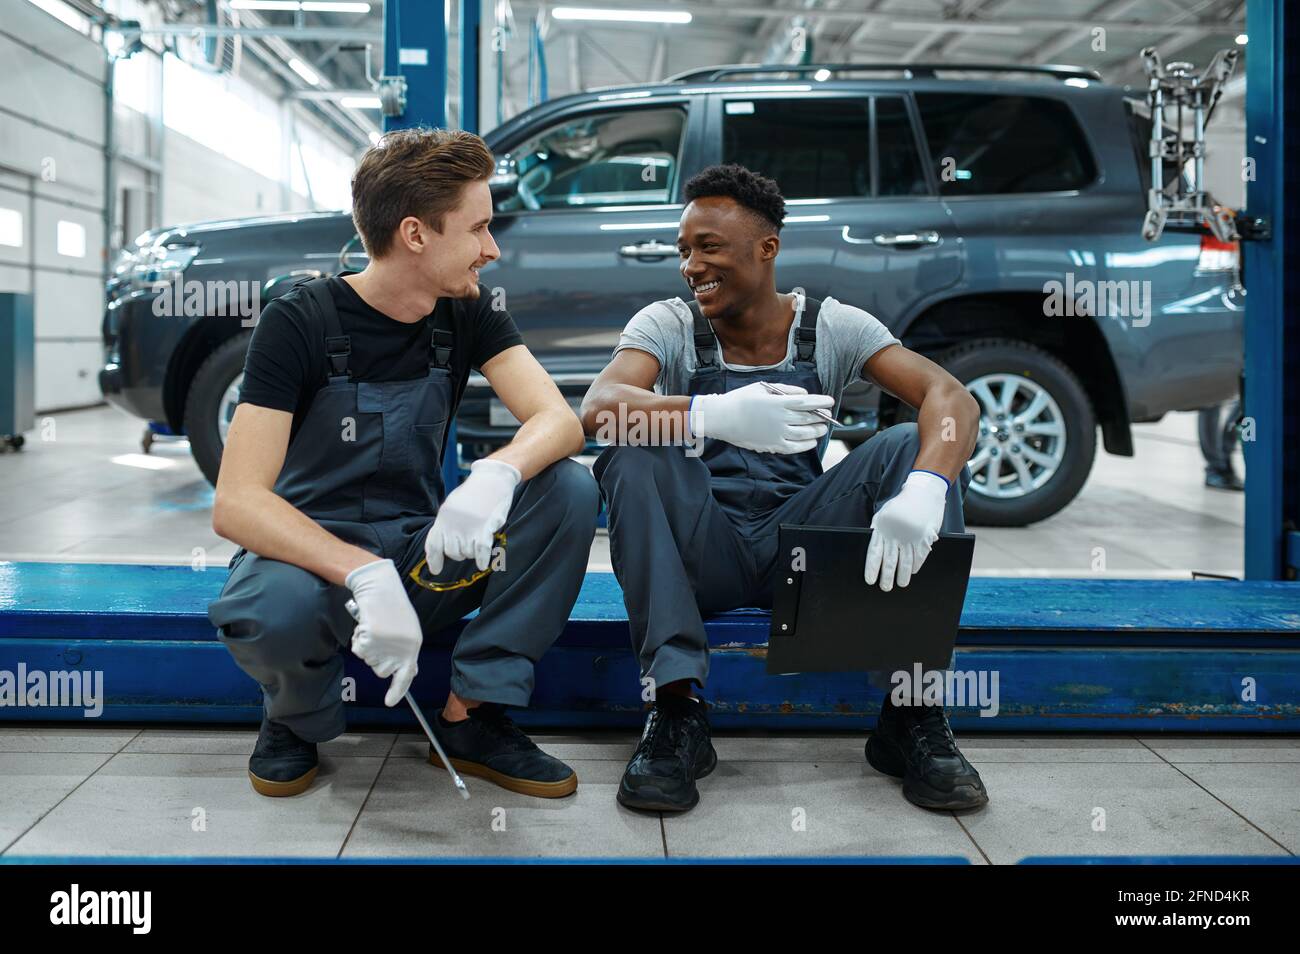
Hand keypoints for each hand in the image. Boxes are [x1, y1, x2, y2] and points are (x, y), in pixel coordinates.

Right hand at [345, 559, 421, 705]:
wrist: (380, 586)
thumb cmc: (392, 606)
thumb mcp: (407, 630)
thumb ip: (406, 651)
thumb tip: (410, 672)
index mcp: (414, 645)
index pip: (407, 675)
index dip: (398, 690)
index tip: (389, 702)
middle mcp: (402, 648)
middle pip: (381, 671)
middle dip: (376, 660)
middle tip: (378, 638)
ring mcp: (386, 644)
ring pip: (368, 660)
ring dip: (367, 647)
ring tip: (374, 627)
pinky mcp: (371, 638)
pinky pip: (358, 649)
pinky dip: (358, 639)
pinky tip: (366, 625)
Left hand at [425, 458, 520, 573]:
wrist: (492, 479)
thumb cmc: (473, 493)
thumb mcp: (452, 506)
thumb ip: (447, 524)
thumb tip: (442, 544)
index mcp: (443, 517)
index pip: (433, 544)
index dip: (433, 560)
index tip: (436, 570)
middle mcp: (453, 523)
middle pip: (452, 552)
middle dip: (459, 554)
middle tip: (466, 546)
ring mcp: (469, 526)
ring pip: (467, 553)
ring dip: (472, 553)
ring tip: (478, 541)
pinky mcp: (485, 527)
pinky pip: (480, 551)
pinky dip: (481, 559)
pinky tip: (482, 564)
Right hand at [689, 382, 831, 453]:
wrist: (722, 418)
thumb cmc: (741, 400)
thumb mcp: (762, 388)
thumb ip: (786, 390)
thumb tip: (804, 394)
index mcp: (778, 403)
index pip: (807, 403)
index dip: (821, 402)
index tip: (829, 401)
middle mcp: (780, 419)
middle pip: (808, 419)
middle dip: (821, 416)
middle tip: (828, 414)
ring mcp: (777, 434)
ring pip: (805, 434)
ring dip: (817, 431)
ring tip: (823, 428)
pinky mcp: (772, 445)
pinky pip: (795, 447)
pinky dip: (806, 445)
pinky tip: (812, 441)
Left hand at [864, 470, 949, 590]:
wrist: (923, 492)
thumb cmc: (902, 505)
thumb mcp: (884, 515)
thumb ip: (879, 532)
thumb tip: (876, 553)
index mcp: (882, 528)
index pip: (874, 553)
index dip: (872, 568)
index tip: (870, 580)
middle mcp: (895, 534)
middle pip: (889, 561)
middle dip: (887, 577)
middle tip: (885, 588)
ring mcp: (910, 536)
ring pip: (905, 562)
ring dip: (902, 576)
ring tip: (900, 584)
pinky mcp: (924, 537)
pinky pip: (919, 557)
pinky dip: (915, 566)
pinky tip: (911, 572)